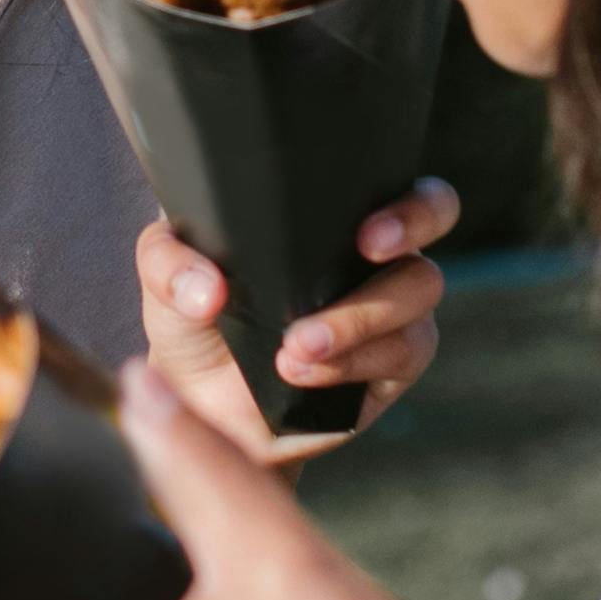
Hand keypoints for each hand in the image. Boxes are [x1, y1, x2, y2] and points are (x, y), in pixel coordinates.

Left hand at [130, 180, 453, 459]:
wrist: (200, 411)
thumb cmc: (192, 325)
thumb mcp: (166, 281)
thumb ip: (170, 265)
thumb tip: (207, 289)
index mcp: (331, 222)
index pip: (403, 188)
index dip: (411, 203)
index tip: (367, 230)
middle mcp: (373, 261)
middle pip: (434, 225)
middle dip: (412, 231)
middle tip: (365, 250)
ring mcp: (389, 316)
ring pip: (416, 298)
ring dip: (357, 319)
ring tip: (294, 347)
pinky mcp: (388, 371)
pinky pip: (399, 357)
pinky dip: (351, 364)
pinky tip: (303, 374)